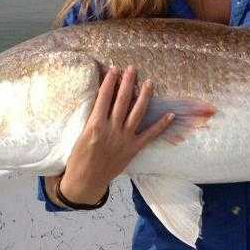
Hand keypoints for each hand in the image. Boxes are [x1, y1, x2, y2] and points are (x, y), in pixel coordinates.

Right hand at [48, 66, 173, 205]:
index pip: (104, 98)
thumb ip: (94, 118)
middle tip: (132, 69)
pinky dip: (161, 125)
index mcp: (95, 125)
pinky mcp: (134, 149)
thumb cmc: (79, 157)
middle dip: (128, 83)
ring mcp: (124, 139)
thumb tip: (104, 99)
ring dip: (144, 96)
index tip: (114, 69)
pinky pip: (150, 134)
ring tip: (149, 82)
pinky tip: (170, 114)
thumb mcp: (81, 134)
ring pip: (137, 113)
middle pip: (122, 101)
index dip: (110, 82)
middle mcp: (112, 130)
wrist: (86, 181)